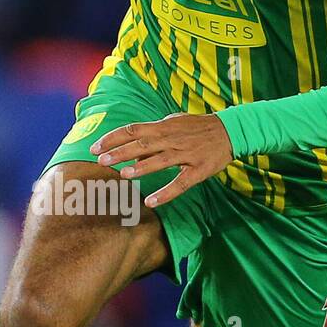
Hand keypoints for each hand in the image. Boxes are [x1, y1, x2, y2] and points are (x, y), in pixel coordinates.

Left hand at [91, 112, 233, 207]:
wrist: (230, 131)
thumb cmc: (198, 128)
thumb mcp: (174, 125)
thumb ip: (153, 137)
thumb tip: (133, 154)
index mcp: (164, 127)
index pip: (132, 130)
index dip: (112, 138)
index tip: (95, 147)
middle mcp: (172, 139)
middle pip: (141, 144)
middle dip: (120, 153)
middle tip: (101, 161)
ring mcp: (186, 154)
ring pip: (159, 161)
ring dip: (140, 168)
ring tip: (123, 175)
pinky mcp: (198, 170)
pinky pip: (180, 183)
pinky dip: (166, 193)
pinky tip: (152, 202)